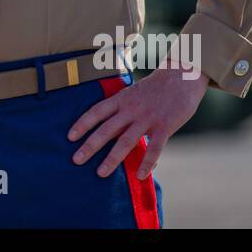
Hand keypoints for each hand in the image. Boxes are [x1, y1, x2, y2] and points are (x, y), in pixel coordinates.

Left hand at [66, 56, 208, 179]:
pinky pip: (154, 148)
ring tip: (101, 173)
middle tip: (76, 160)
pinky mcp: (165, 126)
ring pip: (126, 141)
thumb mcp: (133, 92)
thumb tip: (109, 127)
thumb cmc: (156, 87)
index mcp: (122, 99)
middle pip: (106, 129)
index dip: (82, 124)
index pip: (97, 112)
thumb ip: (122, 108)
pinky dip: (147, 163)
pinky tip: (140, 176)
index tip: (69, 137)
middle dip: (90, 146)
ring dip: (112, 159)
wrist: (182, 76)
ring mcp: (147, 118)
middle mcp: (131, 109)